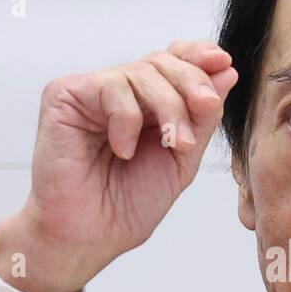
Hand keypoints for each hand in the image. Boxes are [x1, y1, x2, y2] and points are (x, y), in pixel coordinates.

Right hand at [0, 39, 237, 291]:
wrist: (89, 236)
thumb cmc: (128, 205)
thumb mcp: (182, 158)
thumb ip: (202, 117)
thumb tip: (226, 71)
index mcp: (147, 104)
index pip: (173, 60)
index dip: (198, 55)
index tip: (224, 62)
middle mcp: (119, 93)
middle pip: (163, 61)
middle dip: (192, 83)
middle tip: (207, 107)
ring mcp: (91, 92)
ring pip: (142, 72)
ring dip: (169, 107)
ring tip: (173, 145)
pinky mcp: (64, 95)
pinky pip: (111, 86)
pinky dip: (128, 119)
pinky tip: (123, 149)